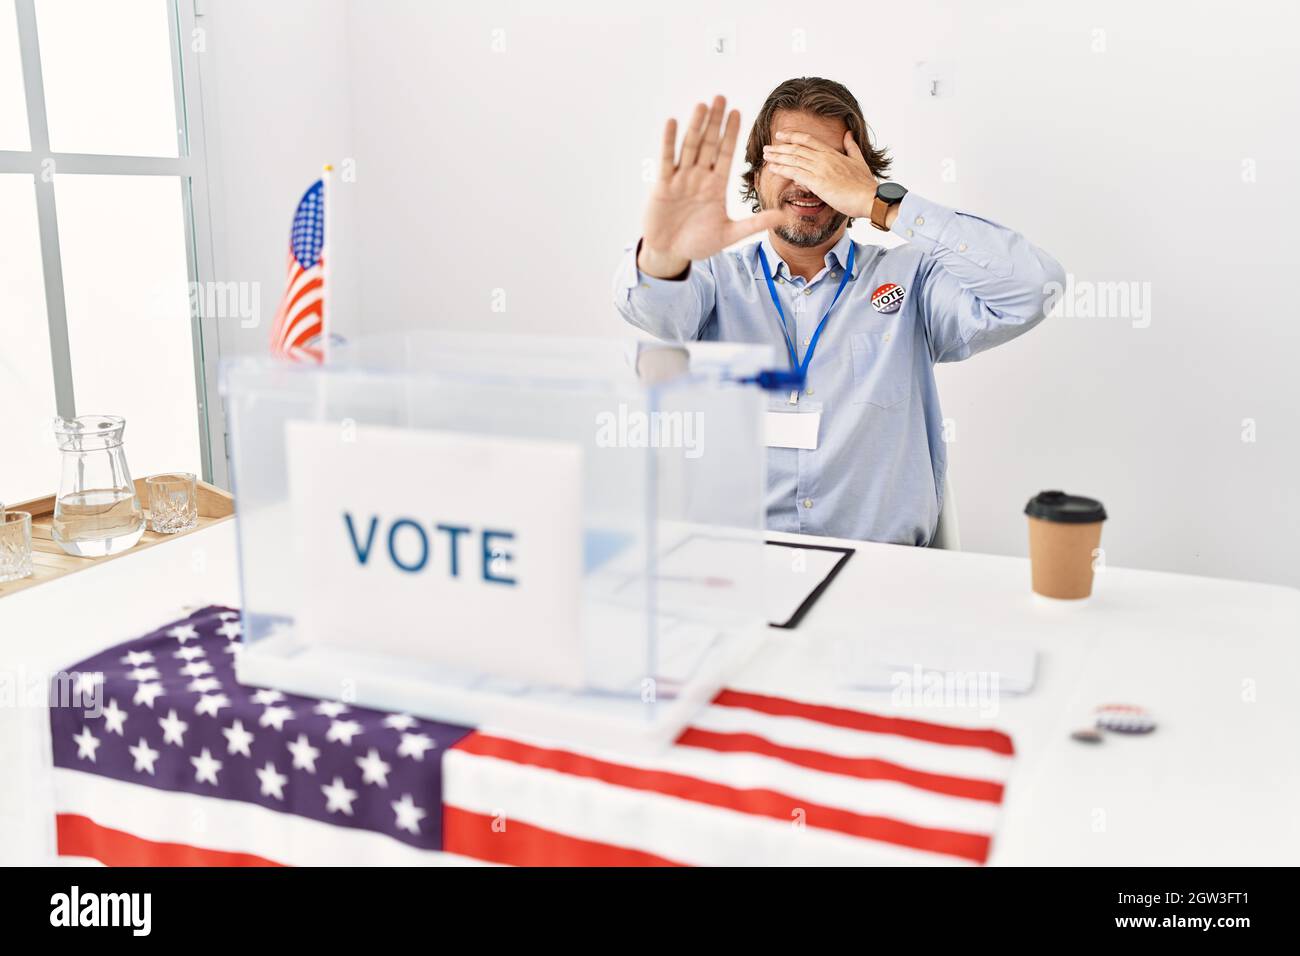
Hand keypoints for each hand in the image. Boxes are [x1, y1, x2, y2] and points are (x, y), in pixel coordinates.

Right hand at [639, 95, 784, 278]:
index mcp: (715, 186)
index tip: (738, 112)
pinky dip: (669, 141)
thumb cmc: (699, 243)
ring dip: (696, 126)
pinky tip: (673, 122)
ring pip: (690, 147)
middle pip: (709, 144)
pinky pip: (667, 159)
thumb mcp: (729, 234)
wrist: (671, 253)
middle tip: (721, 97)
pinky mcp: (663, 185)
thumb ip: (755, 223)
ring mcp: (681, 179)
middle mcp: (699, 177)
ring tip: (703, 105)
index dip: (731, 134)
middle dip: (716, 122)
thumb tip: (784, 217)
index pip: (726, 154)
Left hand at [762, 130, 885, 222]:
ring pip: (794, 160)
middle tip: (766, 148)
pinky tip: (772, 169)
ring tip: (765, 156)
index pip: (808, 140)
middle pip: (797, 149)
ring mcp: (820, 169)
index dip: (793, 136)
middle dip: (780, 148)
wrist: (870, 198)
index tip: (780, 135)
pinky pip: (795, 173)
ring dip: (777, 157)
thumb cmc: (865, 184)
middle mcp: (824, 158)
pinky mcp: (818, 182)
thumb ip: (851, 147)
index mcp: (833, 153)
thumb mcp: (859, 160)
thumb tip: (848, 134)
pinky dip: (782, 170)